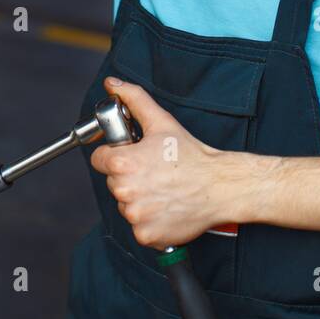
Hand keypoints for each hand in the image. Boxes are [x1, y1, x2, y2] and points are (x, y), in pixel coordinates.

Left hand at [90, 78, 228, 248]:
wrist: (219, 186)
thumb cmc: (191, 156)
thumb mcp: (162, 122)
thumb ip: (134, 99)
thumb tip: (112, 84)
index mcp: (122, 163)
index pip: (100, 160)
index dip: (116, 156)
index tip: (135, 158)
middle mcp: (124, 191)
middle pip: (114, 183)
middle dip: (130, 177)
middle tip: (155, 172)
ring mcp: (135, 215)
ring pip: (126, 206)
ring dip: (140, 200)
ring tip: (163, 190)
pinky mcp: (146, 235)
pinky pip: (139, 227)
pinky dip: (151, 221)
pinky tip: (167, 208)